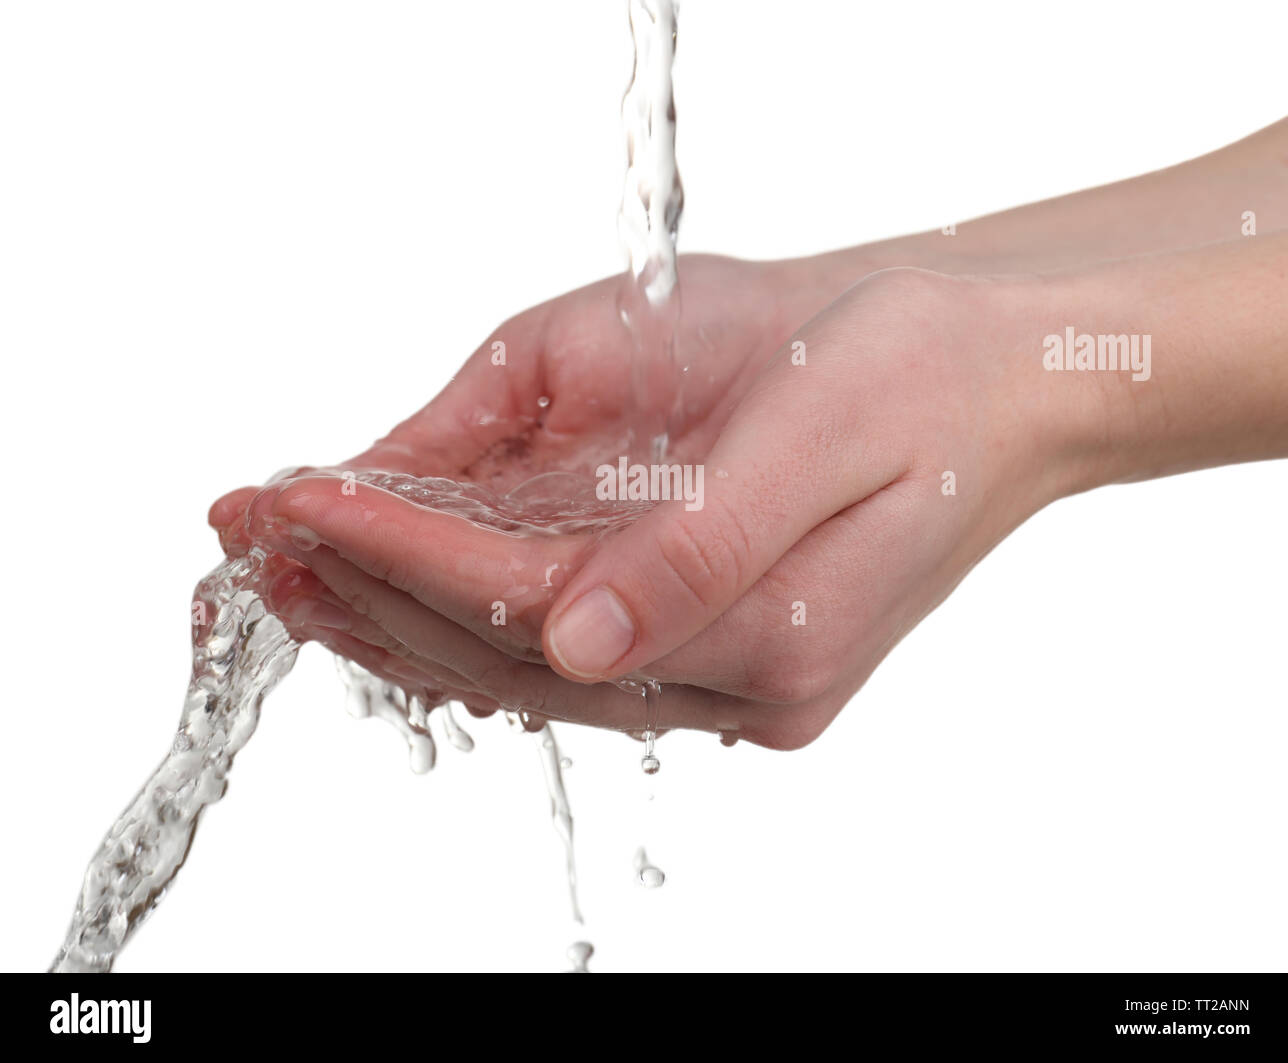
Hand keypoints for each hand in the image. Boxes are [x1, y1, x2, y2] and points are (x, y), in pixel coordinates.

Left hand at [214, 265, 1069, 746]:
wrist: (993, 379)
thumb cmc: (918, 375)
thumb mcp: (824, 428)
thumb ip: (702, 545)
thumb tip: (576, 639)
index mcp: (775, 635)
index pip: (543, 611)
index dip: (412, 556)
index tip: (305, 499)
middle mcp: (745, 683)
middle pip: (518, 658)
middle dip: (376, 594)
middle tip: (256, 535)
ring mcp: (732, 679)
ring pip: (529, 666)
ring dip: (403, 612)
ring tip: (293, 561)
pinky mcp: (718, 649)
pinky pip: (565, 648)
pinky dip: (468, 612)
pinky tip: (401, 583)